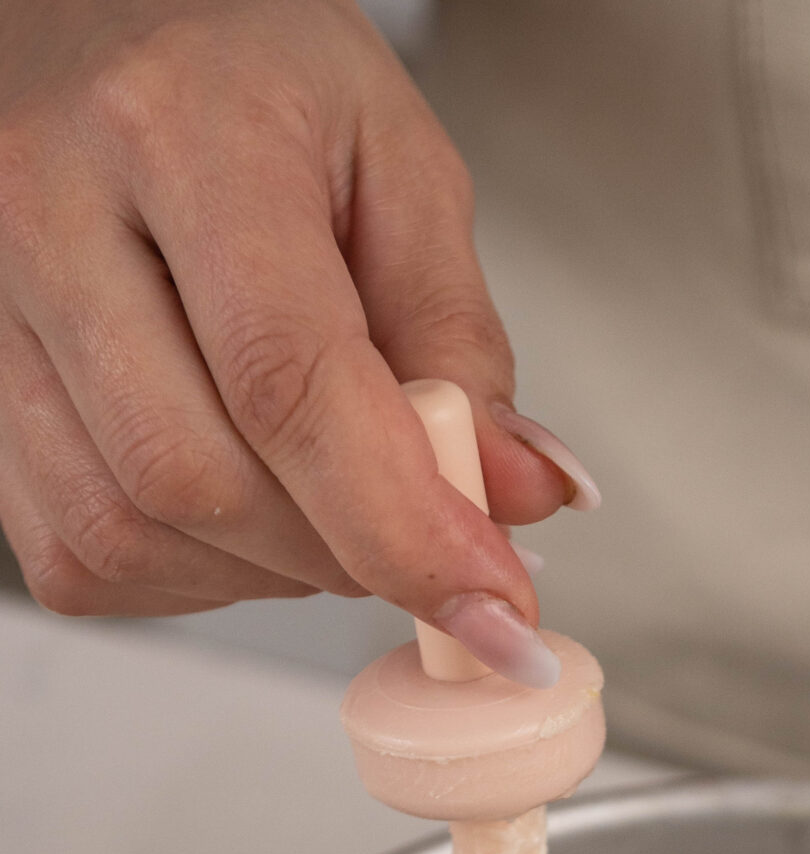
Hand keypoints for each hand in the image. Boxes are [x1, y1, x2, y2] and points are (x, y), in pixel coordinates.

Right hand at [0, 0, 597, 677]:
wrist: (97, 23)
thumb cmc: (247, 77)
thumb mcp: (395, 162)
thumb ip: (460, 339)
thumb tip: (524, 495)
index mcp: (179, 129)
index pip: (287, 380)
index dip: (401, 524)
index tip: (491, 603)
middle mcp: (48, 212)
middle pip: (199, 479)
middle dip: (343, 551)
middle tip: (424, 533)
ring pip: (128, 533)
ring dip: (270, 569)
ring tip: (333, 498)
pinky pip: (78, 555)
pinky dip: (192, 574)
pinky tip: (247, 508)